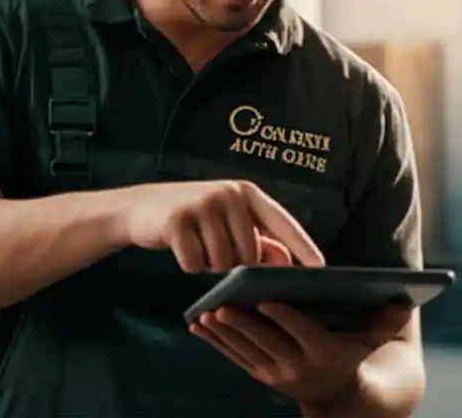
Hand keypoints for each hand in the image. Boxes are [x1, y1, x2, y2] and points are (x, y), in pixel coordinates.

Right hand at [120, 180, 324, 271]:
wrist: (140, 207)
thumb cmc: (195, 218)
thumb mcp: (229, 222)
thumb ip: (260, 240)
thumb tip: (286, 264)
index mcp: (248, 193)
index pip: (282, 222)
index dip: (302, 246)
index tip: (321, 269)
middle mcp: (230, 194)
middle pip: (249, 255)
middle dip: (233, 263)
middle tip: (213, 246)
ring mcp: (203, 205)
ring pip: (222, 263)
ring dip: (210, 264)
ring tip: (197, 244)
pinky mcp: (178, 221)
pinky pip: (195, 264)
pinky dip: (188, 265)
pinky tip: (180, 247)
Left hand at [190, 301, 413, 406]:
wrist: (343, 397)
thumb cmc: (357, 353)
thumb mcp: (373, 339)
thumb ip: (387, 319)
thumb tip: (406, 299)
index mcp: (325, 352)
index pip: (301, 332)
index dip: (283, 317)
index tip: (266, 300)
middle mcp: (299, 366)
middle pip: (266, 341)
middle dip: (242, 324)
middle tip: (221, 305)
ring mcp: (277, 373)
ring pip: (245, 350)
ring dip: (223, 333)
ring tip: (204, 313)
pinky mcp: (262, 374)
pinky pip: (235, 357)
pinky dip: (216, 342)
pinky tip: (199, 325)